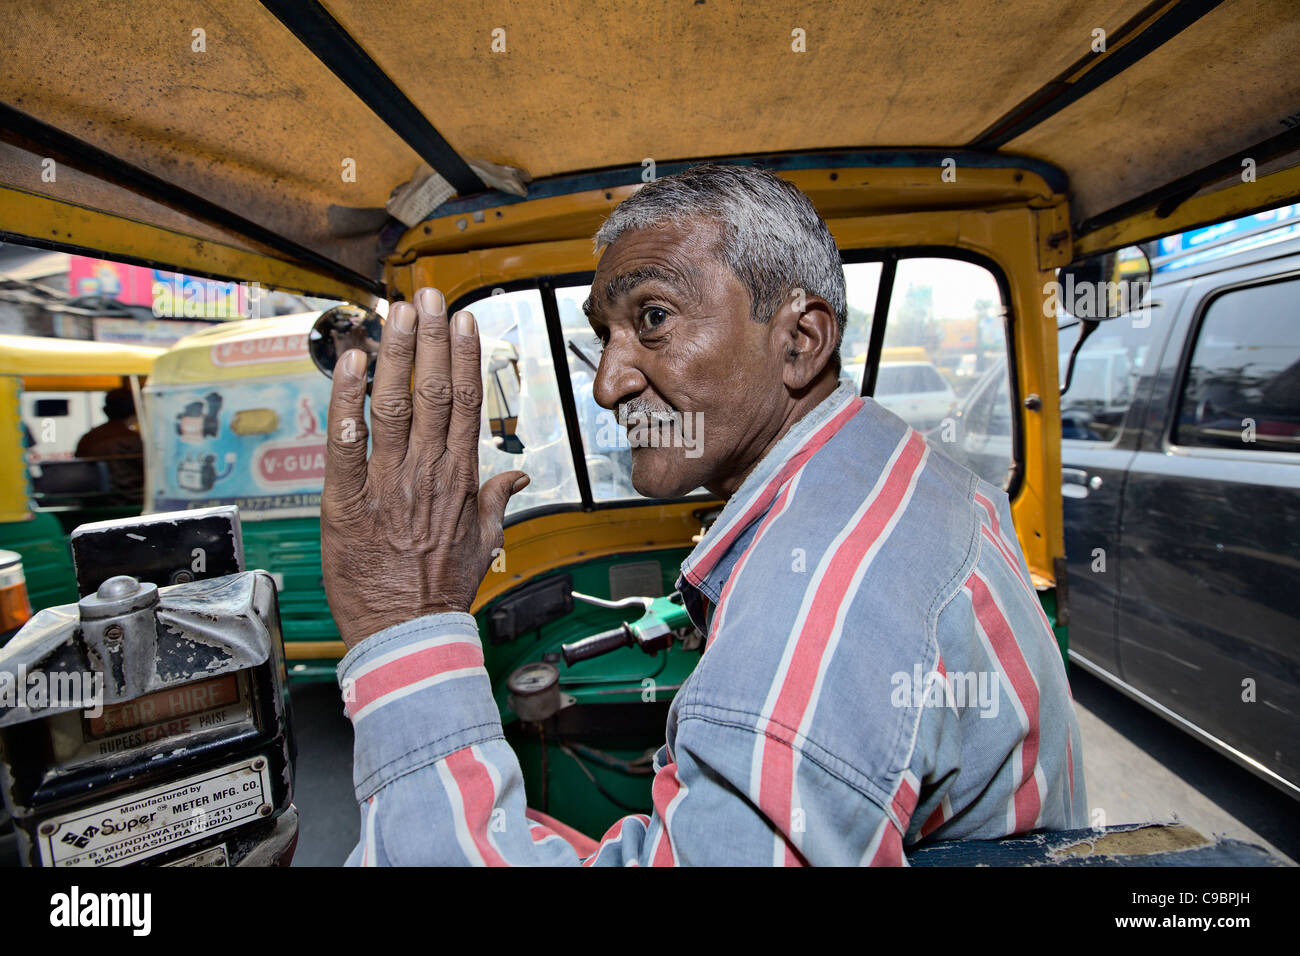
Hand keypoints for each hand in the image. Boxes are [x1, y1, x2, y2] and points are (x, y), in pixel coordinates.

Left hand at [321, 287, 528, 649]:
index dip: (465, 357)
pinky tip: (350, 364)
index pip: (467, 404)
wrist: (408, 634)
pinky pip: (346, 445)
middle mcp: (428, 473)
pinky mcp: (348, 503)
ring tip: (396, 312)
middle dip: (432, 339)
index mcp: (460, 479)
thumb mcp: (483, 545)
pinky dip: (347, 402)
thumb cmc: (442, 592)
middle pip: (436, 393)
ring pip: (396, 407)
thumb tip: (515, 478)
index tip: (464, 321)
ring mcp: (389, 485)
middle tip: (428, 296)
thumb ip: (495, 502)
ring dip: (397, 355)